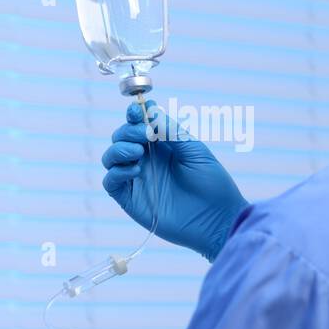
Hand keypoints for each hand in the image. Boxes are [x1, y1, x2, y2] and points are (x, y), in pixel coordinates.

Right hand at [101, 100, 249, 261]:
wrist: (217, 219)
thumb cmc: (212, 183)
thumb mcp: (194, 150)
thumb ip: (170, 131)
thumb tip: (149, 110)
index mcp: (162, 145)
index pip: (139, 123)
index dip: (134, 113)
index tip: (137, 110)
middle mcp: (146, 159)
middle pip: (121, 137)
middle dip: (128, 131)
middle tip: (144, 135)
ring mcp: (137, 179)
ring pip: (111, 157)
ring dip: (119, 149)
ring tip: (138, 153)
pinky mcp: (131, 200)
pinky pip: (111, 182)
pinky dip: (117, 172)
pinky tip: (136, 171)